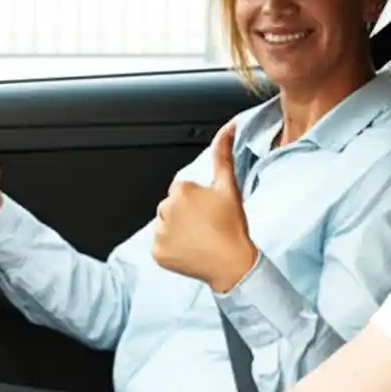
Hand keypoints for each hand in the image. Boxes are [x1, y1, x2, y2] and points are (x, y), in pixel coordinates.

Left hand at [152, 122, 257, 292]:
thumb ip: (223, 155)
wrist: (232, 263)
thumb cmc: (233, 226)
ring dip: (177, 230)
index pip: (182, 191)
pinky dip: (172, 248)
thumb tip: (227, 128)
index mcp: (181, 190)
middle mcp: (165, 208)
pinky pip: (161, 245)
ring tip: (199, 239)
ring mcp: (160, 232)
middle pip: (172, 207)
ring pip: (165, 225)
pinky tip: (190, 250)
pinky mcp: (157, 252)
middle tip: (206, 226)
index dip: (198, 201)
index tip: (210, 212)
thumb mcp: (229, 187)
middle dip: (185, 214)